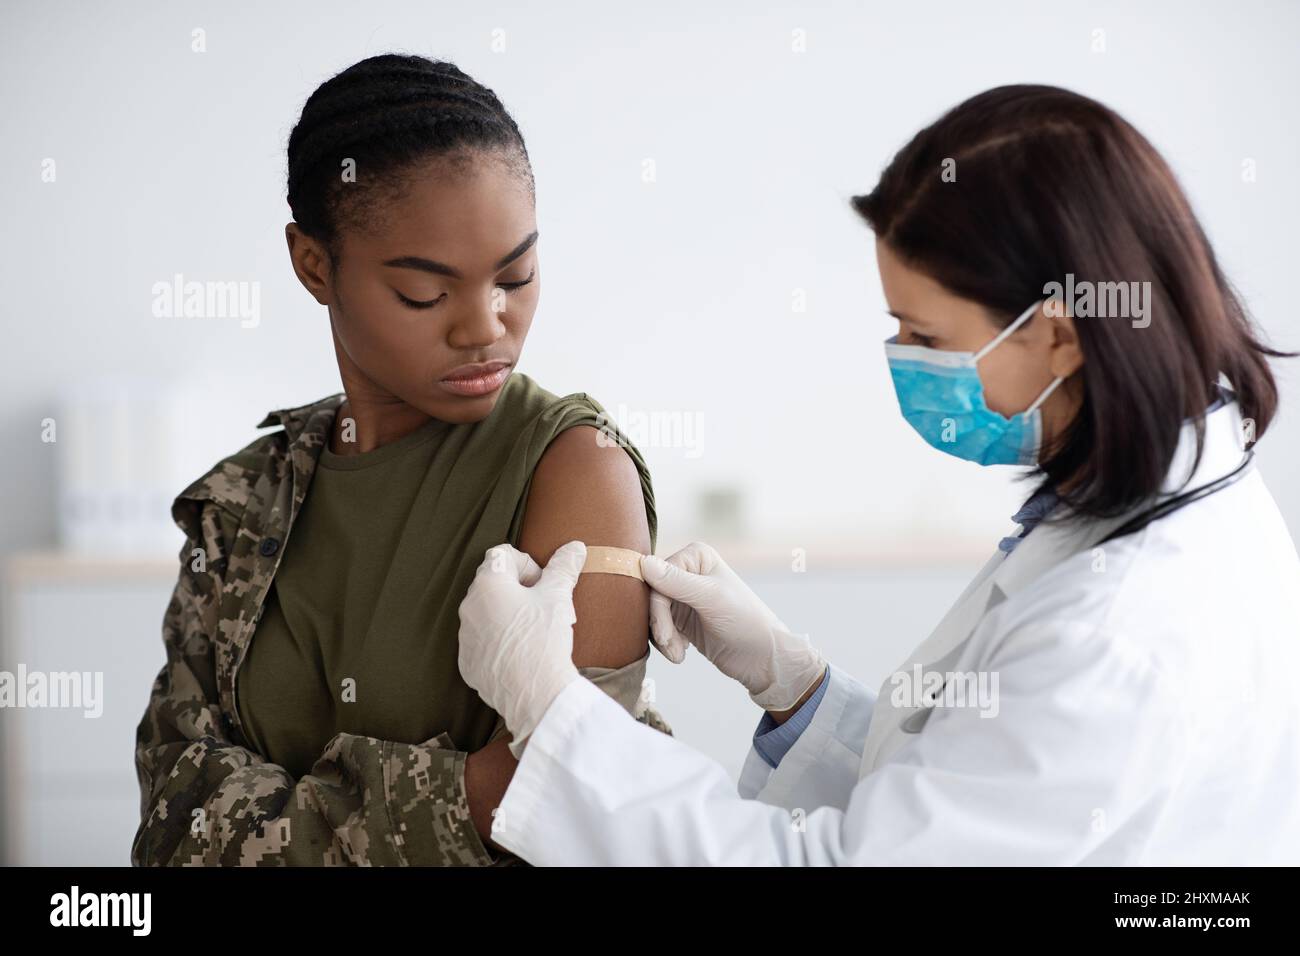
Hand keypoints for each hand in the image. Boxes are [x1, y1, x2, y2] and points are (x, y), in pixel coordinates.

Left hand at [458, 541, 585, 757]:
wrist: (535, 694)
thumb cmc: (544, 639)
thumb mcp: (558, 597)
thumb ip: (563, 567)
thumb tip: (574, 547)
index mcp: (488, 584)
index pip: (503, 554)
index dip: (528, 564)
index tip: (543, 584)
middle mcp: (469, 606)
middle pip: (494, 582)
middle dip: (519, 588)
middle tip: (543, 606)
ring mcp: (465, 636)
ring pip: (487, 612)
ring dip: (509, 614)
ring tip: (535, 631)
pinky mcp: (468, 662)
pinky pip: (483, 641)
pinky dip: (500, 640)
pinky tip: (523, 653)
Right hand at [639, 542, 826, 710]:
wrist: (762, 658)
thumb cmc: (745, 622)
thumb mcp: (711, 598)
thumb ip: (676, 581)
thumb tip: (642, 562)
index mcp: (696, 556)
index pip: (657, 577)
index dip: (657, 607)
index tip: (665, 635)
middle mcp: (687, 571)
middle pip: (652, 596)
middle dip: (659, 625)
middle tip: (671, 647)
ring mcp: (683, 595)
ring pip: (652, 613)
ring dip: (662, 637)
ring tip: (679, 655)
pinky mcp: (682, 617)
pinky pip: (658, 626)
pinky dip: (665, 642)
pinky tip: (681, 652)